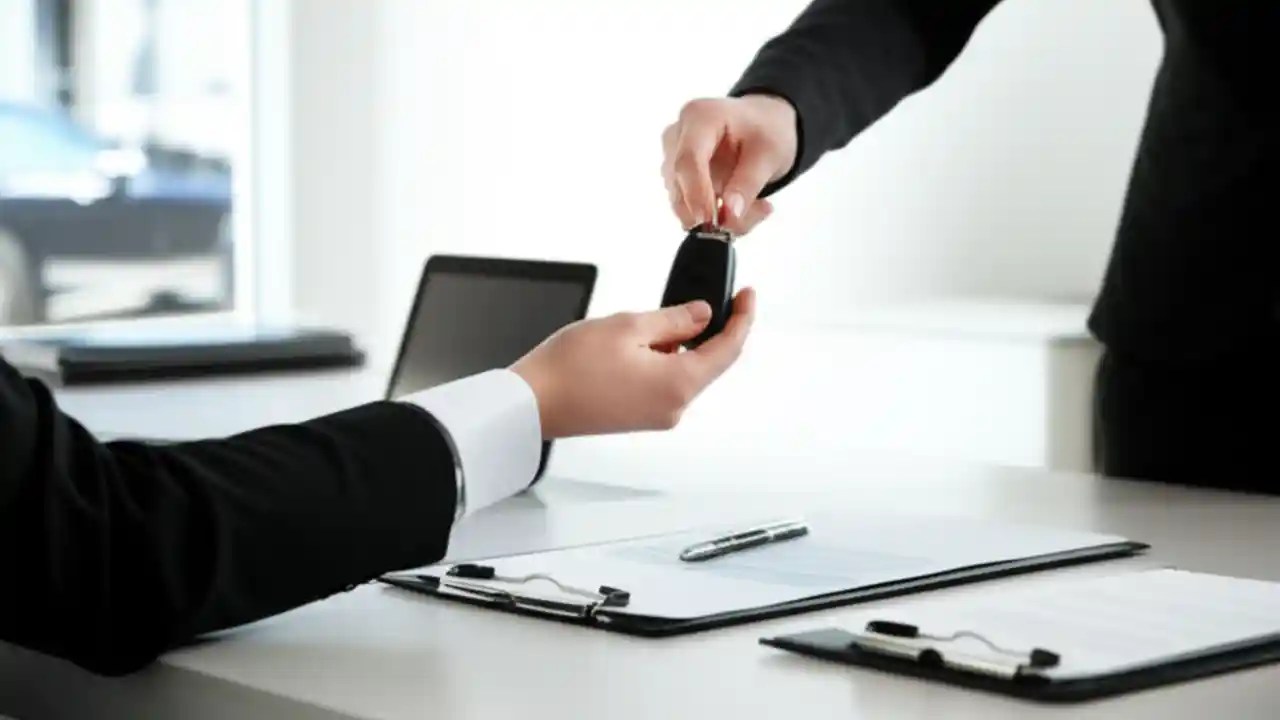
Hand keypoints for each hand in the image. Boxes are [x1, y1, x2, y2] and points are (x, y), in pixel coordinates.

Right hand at [511, 289, 756, 438]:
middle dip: (709, 329)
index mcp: (679, 384)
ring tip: (647, 322)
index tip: (748, 296)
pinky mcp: (639, 417)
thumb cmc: (571, 367)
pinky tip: (639, 343)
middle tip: (702, 297)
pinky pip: (665, 383)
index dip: (742, 319)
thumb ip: (674, 319)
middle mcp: (674, 407)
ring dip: (680, 344)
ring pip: (685, 371)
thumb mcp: (629, 325)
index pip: (728, 349)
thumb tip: (701, 315)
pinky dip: (664, 360)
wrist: (532, 403)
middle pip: (709, 362)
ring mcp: (657, 416)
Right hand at [661, 94, 797, 234]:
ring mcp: (673, 157)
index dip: (696, 194)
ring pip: (683, 201)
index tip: (711, 221)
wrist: (763, 125)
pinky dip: (717, 214)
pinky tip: (741, 204)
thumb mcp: (770, 154)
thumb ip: (748, 184)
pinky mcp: (677, 178)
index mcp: (700, 117)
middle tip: (747, 220)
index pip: (688, 161)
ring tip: (756, 207)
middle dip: (711, 212)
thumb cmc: (766, 129)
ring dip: (719, 215)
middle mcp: (678, 135)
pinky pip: (690, 207)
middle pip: (680, 184)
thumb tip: (729, 215)